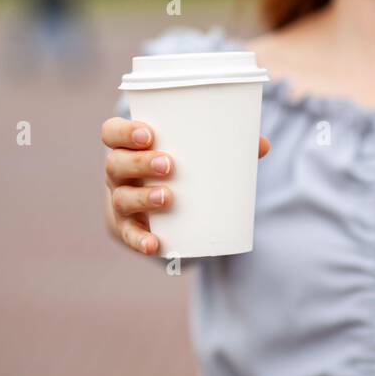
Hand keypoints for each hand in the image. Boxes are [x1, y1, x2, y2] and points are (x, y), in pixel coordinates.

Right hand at [100, 117, 270, 254]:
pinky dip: (141, 240)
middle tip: (169, 164)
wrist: (156, 211)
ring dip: (143, 197)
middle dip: (140, 163)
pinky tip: (155, 244)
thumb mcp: (193, 156)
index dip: (124, 132)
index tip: (149, 133)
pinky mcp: (127, 229)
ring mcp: (120, 202)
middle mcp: (118, 173)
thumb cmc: (177, 171)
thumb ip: (226, 147)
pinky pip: (130, 235)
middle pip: (115, 163)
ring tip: (168, 197)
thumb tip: (262, 145)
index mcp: (130, 147)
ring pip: (121, 198)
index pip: (112, 133)